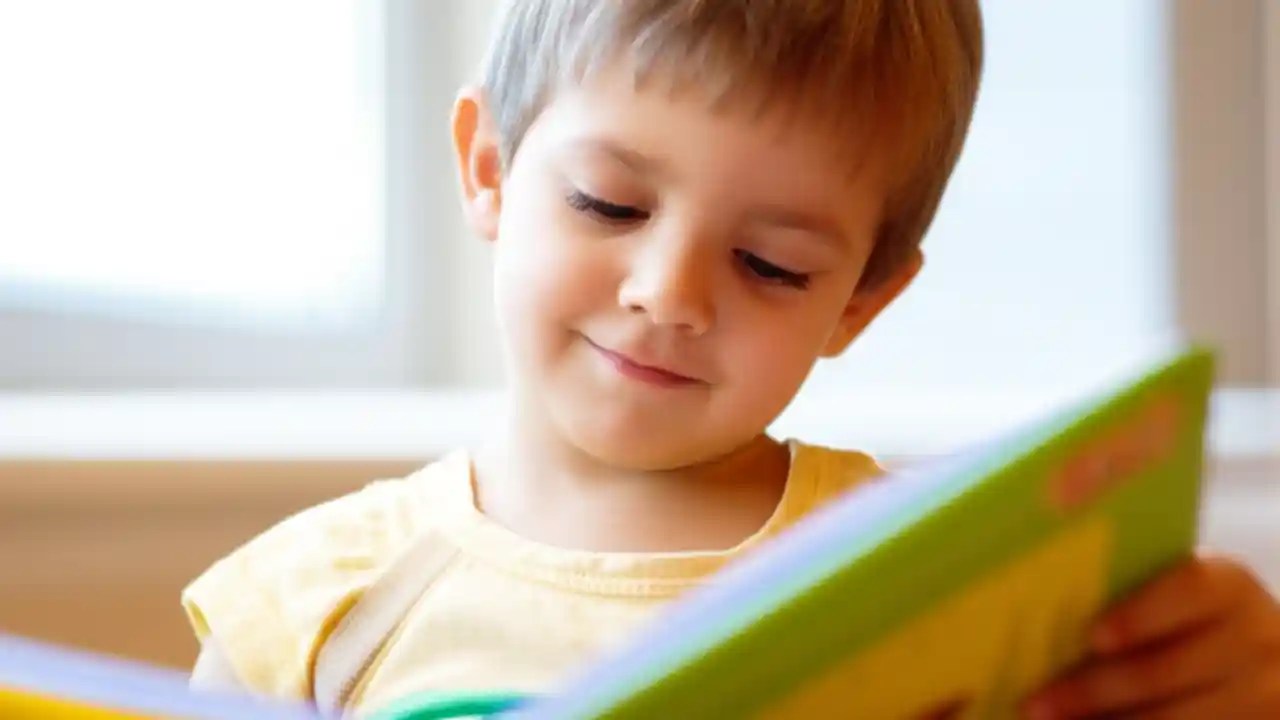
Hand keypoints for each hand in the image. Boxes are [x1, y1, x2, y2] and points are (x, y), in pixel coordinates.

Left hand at [1023, 555, 1279, 718]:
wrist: (1247, 665)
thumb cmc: (1182, 624)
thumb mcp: (1172, 601)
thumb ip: (1123, 597)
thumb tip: (1035, 612)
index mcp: (1228, 586)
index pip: (1190, 588)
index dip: (1140, 614)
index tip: (1093, 637)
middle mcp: (1257, 637)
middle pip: (1168, 668)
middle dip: (1094, 691)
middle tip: (1035, 704)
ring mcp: (1266, 694)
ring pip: (1177, 719)